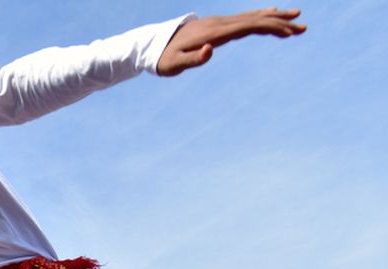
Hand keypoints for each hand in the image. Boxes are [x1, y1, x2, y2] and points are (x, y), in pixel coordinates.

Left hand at [156, 8, 304, 76]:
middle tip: (303, 27)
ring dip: (274, 18)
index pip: (247, 27)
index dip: (269, 27)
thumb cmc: (163, 59)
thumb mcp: (174, 65)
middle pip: (254, 20)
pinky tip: (271, 15)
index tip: (288, 32)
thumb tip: (211, 51)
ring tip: (296, 17)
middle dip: (280, 23)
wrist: (152, 46)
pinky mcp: (217, 25)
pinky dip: (260, 16)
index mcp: (214, 33)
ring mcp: (219, 22)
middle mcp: (219, 23)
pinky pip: (243, 19)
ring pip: (251, 17)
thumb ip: (192, 60)